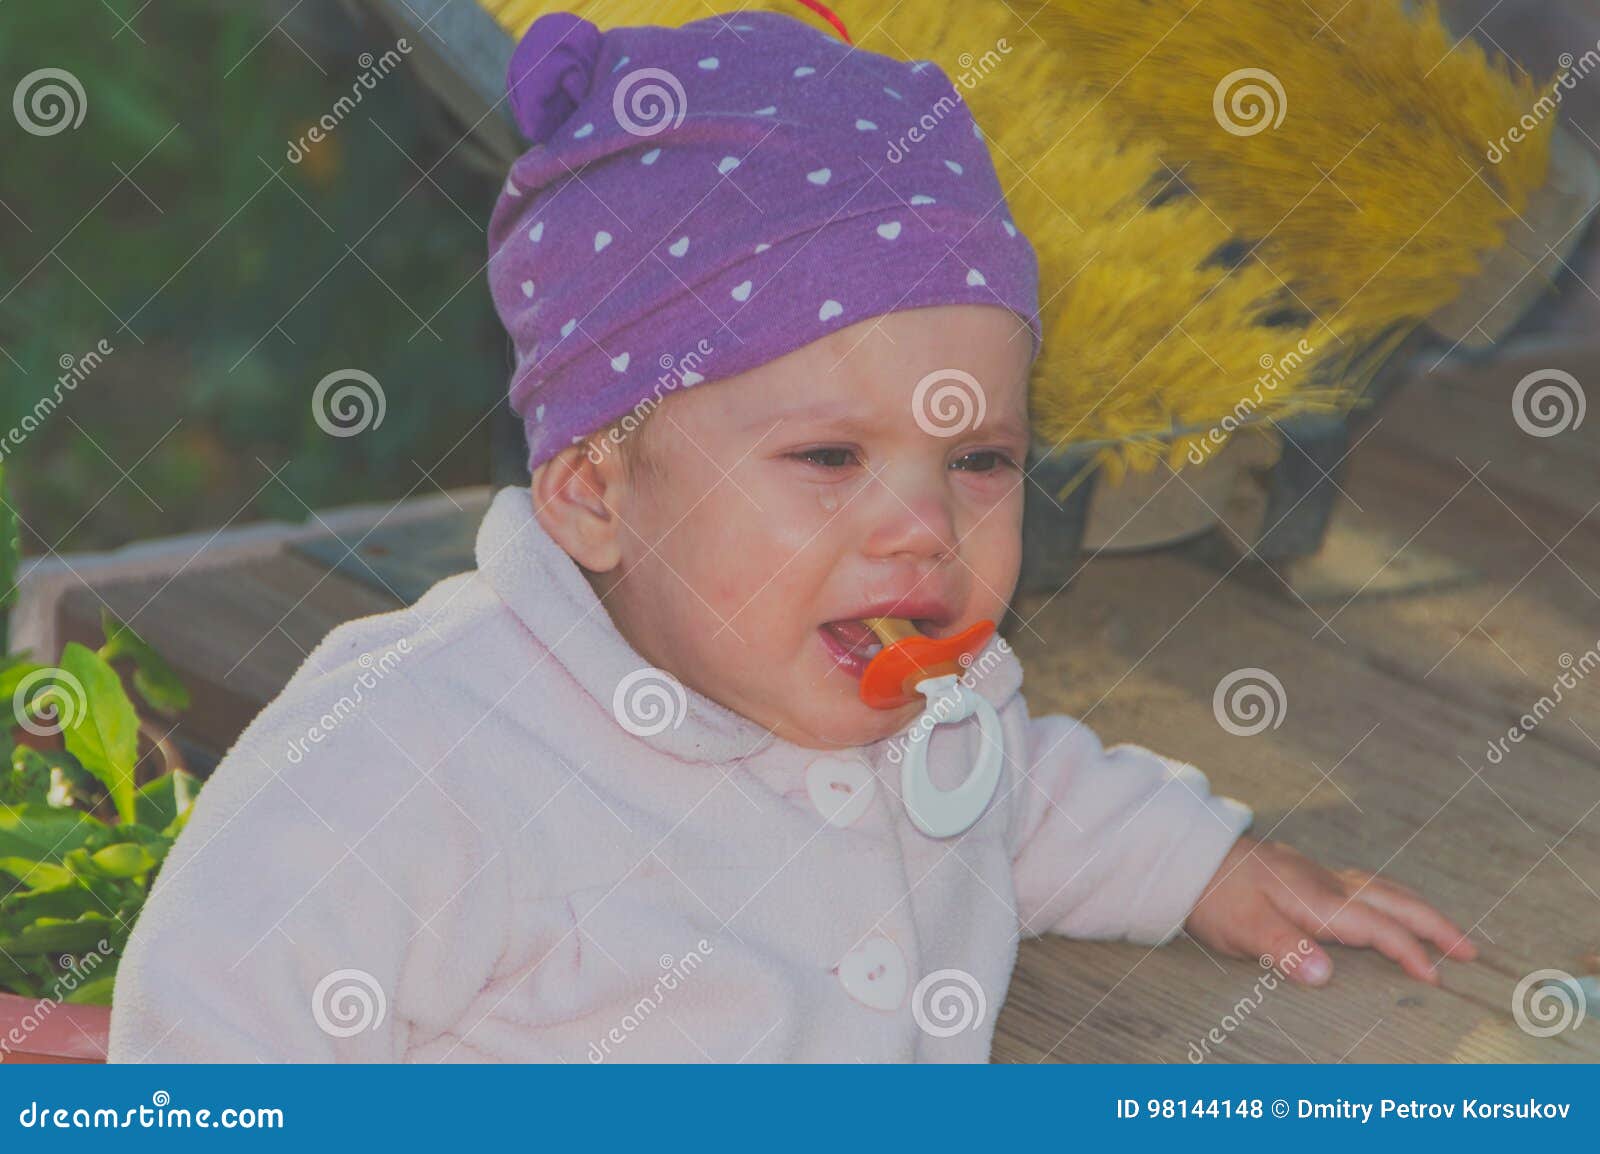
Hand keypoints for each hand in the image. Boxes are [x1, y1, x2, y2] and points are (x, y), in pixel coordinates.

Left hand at [1183, 835, 1478, 985]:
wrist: (1186, 855)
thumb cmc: (1212, 894)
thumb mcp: (1240, 927)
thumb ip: (1283, 949)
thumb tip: (1326, 974)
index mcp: (1317, 900)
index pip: (1378, 928)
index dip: (1409, 952)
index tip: (1436, 979)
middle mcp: (1325, 884)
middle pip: (1394, 901)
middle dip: (1435, 924)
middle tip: (1471, 950)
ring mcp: (1316, 876)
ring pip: (1381, 888)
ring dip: (1416, 908)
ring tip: (1442, 929)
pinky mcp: (1304, 875)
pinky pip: (1362, 885)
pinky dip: (1388, 898)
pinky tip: (1385, 906)